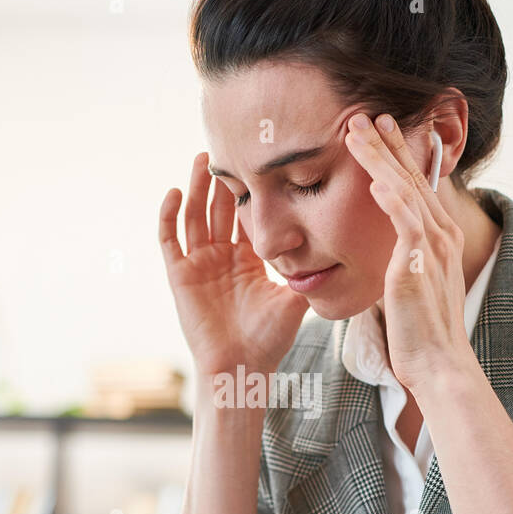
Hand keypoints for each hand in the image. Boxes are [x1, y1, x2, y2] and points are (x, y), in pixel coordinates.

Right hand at [158, 152, 309, 377]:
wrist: (242, 367)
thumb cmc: (269, 341)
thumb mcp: (295, 299)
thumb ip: (309, 273)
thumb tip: (343, 253)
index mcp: (247, 261)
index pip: (245, 216)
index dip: (249, 190)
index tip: (257, 161)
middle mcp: (221, 258)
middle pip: (218, 209)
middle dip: (223, 179)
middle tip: (229, 146)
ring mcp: (198, 265)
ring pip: (194, 216)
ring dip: (197, 187)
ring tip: (203, 158)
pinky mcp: (179, 276)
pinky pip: (169, 239)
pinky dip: (169, 215)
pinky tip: (176, 191)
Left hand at [344, 113, 476, 396]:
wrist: (439, 362)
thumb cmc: (422, 333)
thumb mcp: (414, 287)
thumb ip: (406, 262)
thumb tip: (392, 256)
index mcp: (438, 239)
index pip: (416, 186)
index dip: (397, 156)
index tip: (380, 131)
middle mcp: (440, 235)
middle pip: (411, 178)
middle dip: (387, 144)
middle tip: (364, 115)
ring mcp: (431, 247)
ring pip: (404, 190)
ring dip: (380, 159)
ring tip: (358, 132)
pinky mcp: (418, 264)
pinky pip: (405, 222)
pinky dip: (391, 199)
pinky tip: (375, 179)